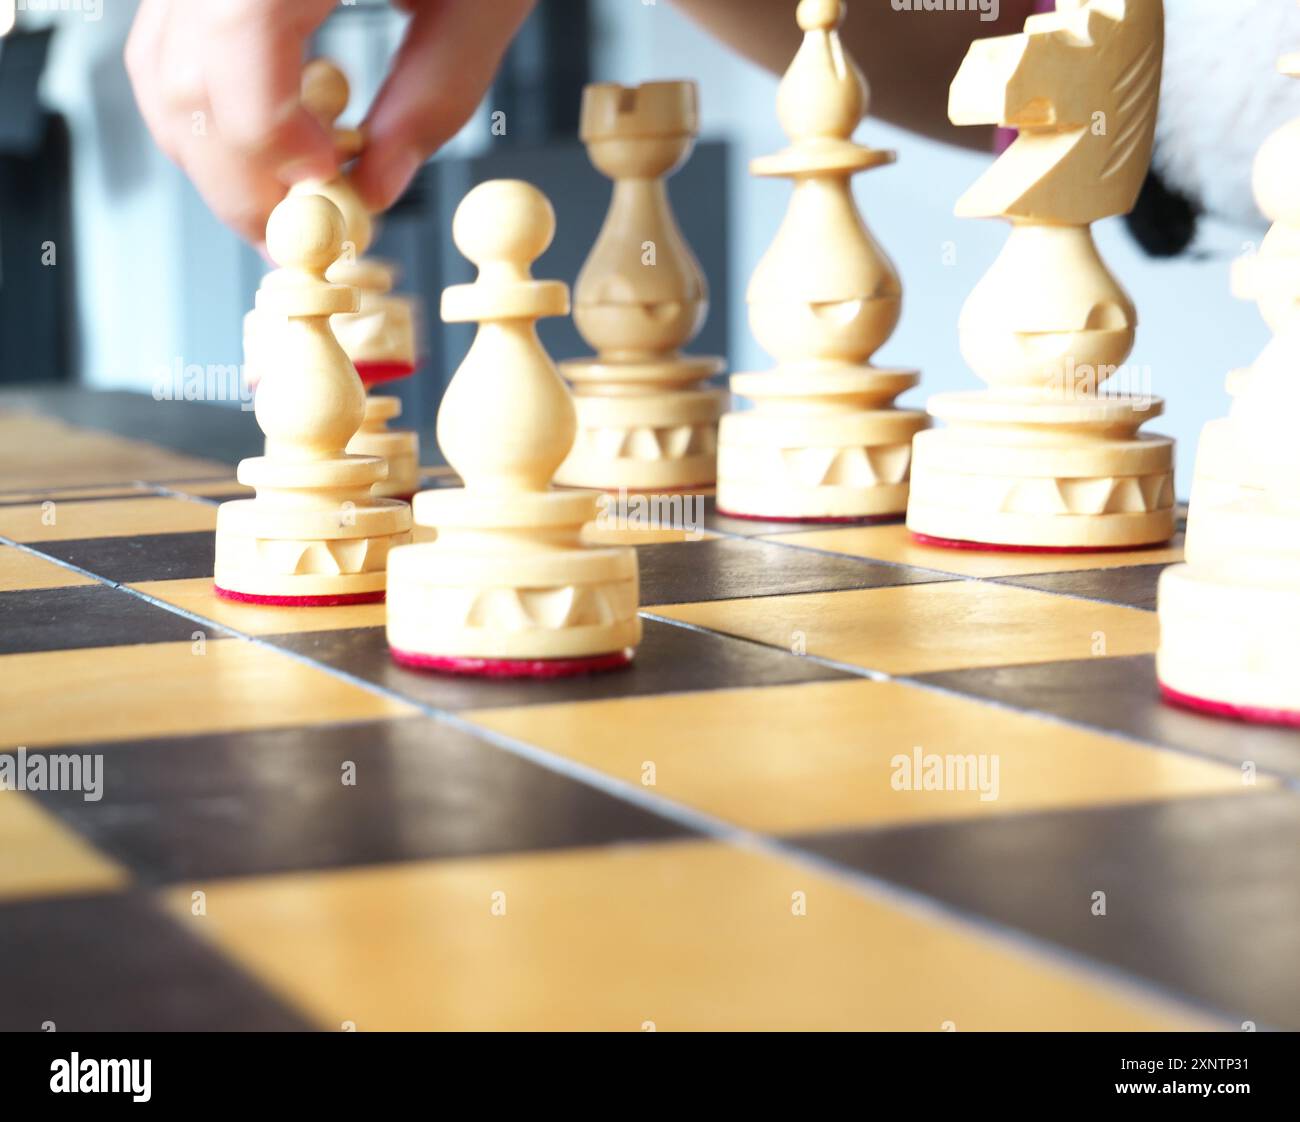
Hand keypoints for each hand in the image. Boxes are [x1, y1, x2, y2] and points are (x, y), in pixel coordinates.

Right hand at [126, 0, 535, 242]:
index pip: (237, 54)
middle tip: (304, 232)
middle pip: (179, 79)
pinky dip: (210, 108)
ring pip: (156, 69)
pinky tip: (279, 130)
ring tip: (294, 191)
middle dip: (237, 179)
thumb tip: (377, 188)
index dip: (274, 150)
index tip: (329, 200)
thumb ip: (434, 98)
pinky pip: (165, 41)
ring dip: (216, 153)